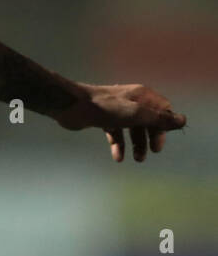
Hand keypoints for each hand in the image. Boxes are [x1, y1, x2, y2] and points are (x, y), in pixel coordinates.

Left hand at [52, 83, 186, 162]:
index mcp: (142, 96)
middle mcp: (131, 100)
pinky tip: (118, 157)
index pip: (163, 110)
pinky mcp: (103, 118)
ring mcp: (117, 110)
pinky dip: (118, 145)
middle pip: (148, 121)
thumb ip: (159, 119)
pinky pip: (116, 133)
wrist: (72, 107)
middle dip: (150, 138)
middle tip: (150, 153)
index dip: (164, 126)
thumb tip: (183, 120)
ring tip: (136, 159)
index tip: (159, 142)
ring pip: (132, 129)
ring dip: (136, 144)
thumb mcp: (136, 114)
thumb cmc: (106, 108)